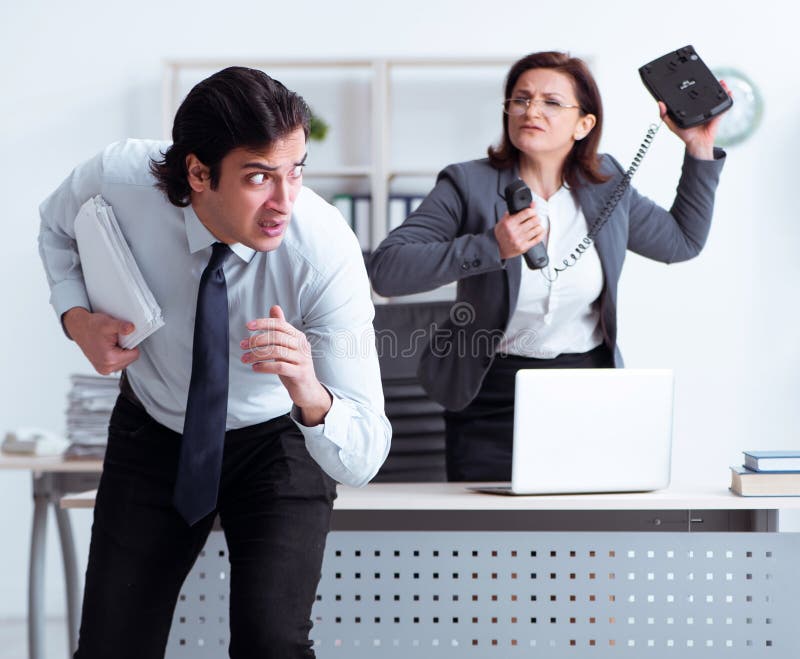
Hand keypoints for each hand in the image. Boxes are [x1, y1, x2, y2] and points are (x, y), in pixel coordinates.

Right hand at [62, 307, 139, 374]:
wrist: (79, 328)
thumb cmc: (91, 327)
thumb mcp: (108, 323)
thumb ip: (122, 326)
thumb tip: (131, 328)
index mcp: (109, 359)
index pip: (135, 355)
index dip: (131, 343)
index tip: (122, 338)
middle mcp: (106, 368)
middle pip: (131, 359)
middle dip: (126, 348)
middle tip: (115, 340)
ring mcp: (104, 369)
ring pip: (125, 362)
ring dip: (121, 352)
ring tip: (110, 343)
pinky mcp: (103, 368)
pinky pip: (118, 363)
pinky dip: (116, 355)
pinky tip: (108, 347)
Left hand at [241, 305, 331, 425]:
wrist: (308, 390)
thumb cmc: (294, 366)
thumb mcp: (288, 346)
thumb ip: (281, 328)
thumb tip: (275, 307)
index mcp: (298, 337)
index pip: (280, 325)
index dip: (263, 323)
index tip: (248, 326)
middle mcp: (302, 346)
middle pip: (277, 337)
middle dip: (256, 340)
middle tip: (243, 346)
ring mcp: (302, 360)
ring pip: (277, 352)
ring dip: (257, 355)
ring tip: (245, 359)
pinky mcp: (300, 373)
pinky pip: (280, 366)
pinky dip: (265, 366)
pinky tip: (255, 368)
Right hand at [493, 202, 546, 259]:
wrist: (497, 248)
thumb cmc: (501, 233)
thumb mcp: (505, 220)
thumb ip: (516, 211)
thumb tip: (531, 204)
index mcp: (509, 223)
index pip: (527, 213)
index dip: (532, 210)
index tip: (533, 211)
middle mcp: (515, 232)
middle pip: (534, 220)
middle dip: (536, 218)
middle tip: (535, 218)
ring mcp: (520, 240)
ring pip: (537, 229)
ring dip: (538, 226)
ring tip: (535, 225)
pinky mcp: (524, 247)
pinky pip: (538, 239)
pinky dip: (541, 233)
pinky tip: (539, 231)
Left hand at [659, 79, 731, 159]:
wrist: (697, 143)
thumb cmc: (685, 135)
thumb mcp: (671, 124)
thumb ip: (664, 115)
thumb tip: (660, 103)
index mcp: (690, 108)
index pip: (691, 94)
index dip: (692, 85)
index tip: (691, 77)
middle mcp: (701, 106)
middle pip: (705, 93)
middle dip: (708, 84)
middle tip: (708, 77)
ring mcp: (710, 109)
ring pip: (716, 96)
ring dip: (719, 88)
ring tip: (719, 81)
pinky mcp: (717, 113)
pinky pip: (724, 104)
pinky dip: (727, 97)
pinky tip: (728, 90)